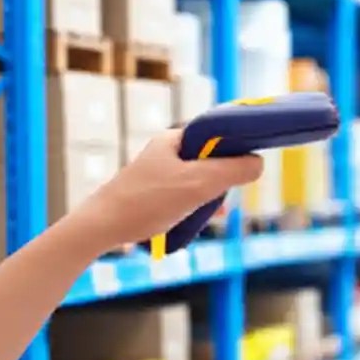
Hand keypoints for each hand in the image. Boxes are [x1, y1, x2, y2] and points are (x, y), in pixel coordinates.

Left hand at [71, 129, 263, 250]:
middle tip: (228, 193)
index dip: (237, 145)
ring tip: (214, 212)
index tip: (252, 161)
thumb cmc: (147, 202)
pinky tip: (202, 221)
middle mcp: (167, 152)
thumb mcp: (199, 184)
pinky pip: (186, 195)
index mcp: (175, 140)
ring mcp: (159, 173)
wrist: (101, 227)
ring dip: (211, 196)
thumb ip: (233, 171)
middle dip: (225, 177)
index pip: (217, 132)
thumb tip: (258, 164)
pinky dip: (197, 206)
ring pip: (200, 180)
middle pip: (211, 158)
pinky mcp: (154, 194)